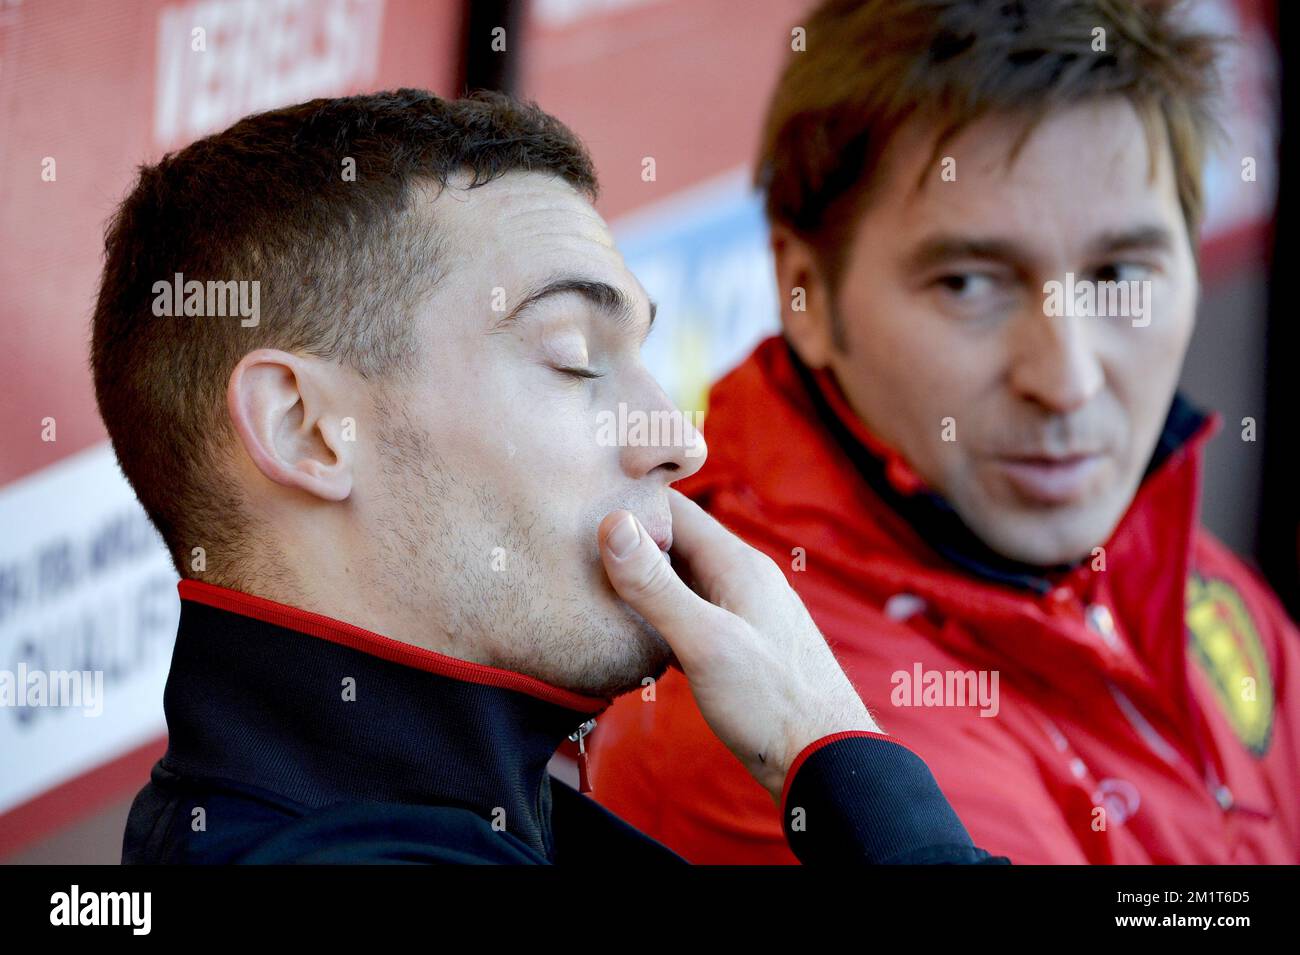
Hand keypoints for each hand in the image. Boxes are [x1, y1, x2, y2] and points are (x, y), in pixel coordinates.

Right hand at [598, 488, 880, 803]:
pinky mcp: (739, 644)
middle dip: (631, 543)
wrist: (823, 759)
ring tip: (591, 587)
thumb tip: (613, 523)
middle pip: (677, 542)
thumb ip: (657, 586)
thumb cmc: (771, 702)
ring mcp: (743, 611)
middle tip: (574, 550)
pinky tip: (632, 634)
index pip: (676, 509)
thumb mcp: (705, 641)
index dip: (630, 504)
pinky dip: (660, 615)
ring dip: (644, 581)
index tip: (582, 508)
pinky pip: (691, 613)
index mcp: (738, 563)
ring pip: (683, 580)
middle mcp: (743, 578)